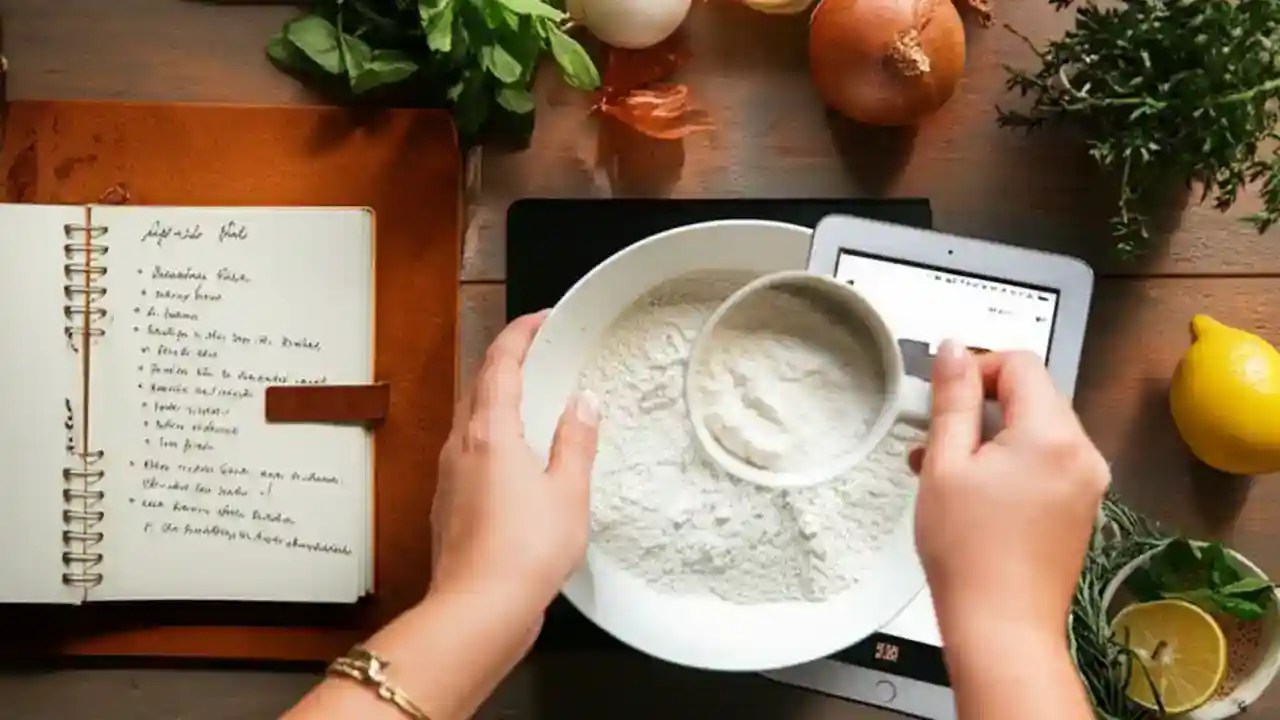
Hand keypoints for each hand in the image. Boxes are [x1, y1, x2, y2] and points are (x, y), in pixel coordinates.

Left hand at [430, 311, 599, 618]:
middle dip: (507, 362)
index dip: (520, 334)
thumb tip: (584, 404)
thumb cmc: (525, 551)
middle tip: (539, 353)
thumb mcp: (568, 492)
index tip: (541, 320)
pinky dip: (491, 439)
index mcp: (490, 432)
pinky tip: (514, 459)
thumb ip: (576, 442)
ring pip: (470, 420)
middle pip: (478, 386)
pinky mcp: (448, 505)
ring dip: (496, 400)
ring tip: (530, 401)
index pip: (500, 363)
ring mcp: (448, 476)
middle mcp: (460, 446)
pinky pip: (468, 454)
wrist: (478, 610)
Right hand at [912, 341, 1109, 644]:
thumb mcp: (946, 464)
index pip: (1020, 363)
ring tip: (946, 470)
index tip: (941, 400)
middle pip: (1033, 394)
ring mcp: (1088, 481)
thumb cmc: (967, 550)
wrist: (1002, 626)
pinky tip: (974, 492)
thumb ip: (953, 399)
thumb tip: (953, 348)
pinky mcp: (1082, 506)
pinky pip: (1047, 461)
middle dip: (982, 406)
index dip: (976, 370)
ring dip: (992, 435)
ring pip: (1038, 429)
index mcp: (1052, 434)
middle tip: (935, 438)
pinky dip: (1011, 462)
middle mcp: (1083, 452)